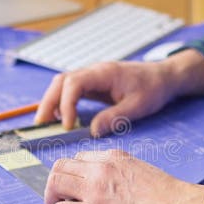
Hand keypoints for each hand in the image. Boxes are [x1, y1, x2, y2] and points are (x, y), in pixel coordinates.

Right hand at [35, 49, 203, 136]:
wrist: (163, 76)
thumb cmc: (153, 88)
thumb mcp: (137, 106)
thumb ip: (115, 118)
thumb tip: (93, 132)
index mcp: (104, 73)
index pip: (74, 83)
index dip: (66, 104)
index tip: (68, 126)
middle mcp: (93, 71)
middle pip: (60, 82)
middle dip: (48, 103)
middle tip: (40, 125)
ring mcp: (91, 76)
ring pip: (62, 84)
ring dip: (51, 102)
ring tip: (45, 124)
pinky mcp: (92, 83)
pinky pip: (70, 90)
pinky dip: (61, 102)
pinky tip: (61, 119)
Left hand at [44, 149, 203, 203]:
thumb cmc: (170, 199)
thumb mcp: (142, 172)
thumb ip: (122, 173)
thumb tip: (110, 190)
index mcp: (114, 157)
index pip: (78, 158)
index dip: (73, 175)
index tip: (78, 191)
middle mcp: (101, 168)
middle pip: (59, 167)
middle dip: (56, 185)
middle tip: (64, 203)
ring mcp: (95, 189)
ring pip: (53, 184)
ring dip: (53, 201)